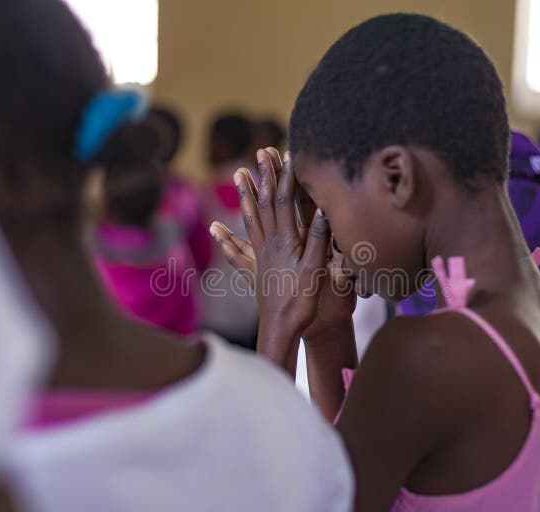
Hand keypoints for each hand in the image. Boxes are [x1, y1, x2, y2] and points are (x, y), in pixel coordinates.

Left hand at [209, 148, 355, 344]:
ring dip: (246, 196)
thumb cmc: (301, 302)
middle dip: (264, 177)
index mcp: (284, 241)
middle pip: (264, 204)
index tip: (286, 153)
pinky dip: (226, 237)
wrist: (280, 330)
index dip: (286, 176)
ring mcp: (259, 257)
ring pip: (250, 220)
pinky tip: (216, 229)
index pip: (284, 201)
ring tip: (237, 175)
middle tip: (260, 153)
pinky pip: (238, 251)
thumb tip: (323, 209)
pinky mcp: (255, 272)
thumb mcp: (315, 270)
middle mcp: (268, 244)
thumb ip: (318, 239)